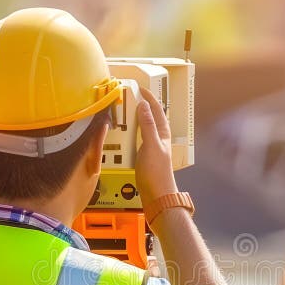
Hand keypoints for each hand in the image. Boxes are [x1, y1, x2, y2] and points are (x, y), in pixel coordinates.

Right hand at [135, 86, 177, 202]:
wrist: (157, 196)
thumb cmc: (156, 173)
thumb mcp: (151, 146)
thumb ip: (147, 126)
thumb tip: (143, 105)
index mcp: (162, 134)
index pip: (157, 110)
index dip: (150, 98)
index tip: (140, 88)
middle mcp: (158, 139)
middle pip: (150, 117)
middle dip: (142, 106)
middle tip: (129, 97)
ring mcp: (152, 148)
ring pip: (143, 128)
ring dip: (135, 119)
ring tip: (124, 112)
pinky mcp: (145, 157)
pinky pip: (136, 140)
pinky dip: (130, 133)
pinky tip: (122, 135)